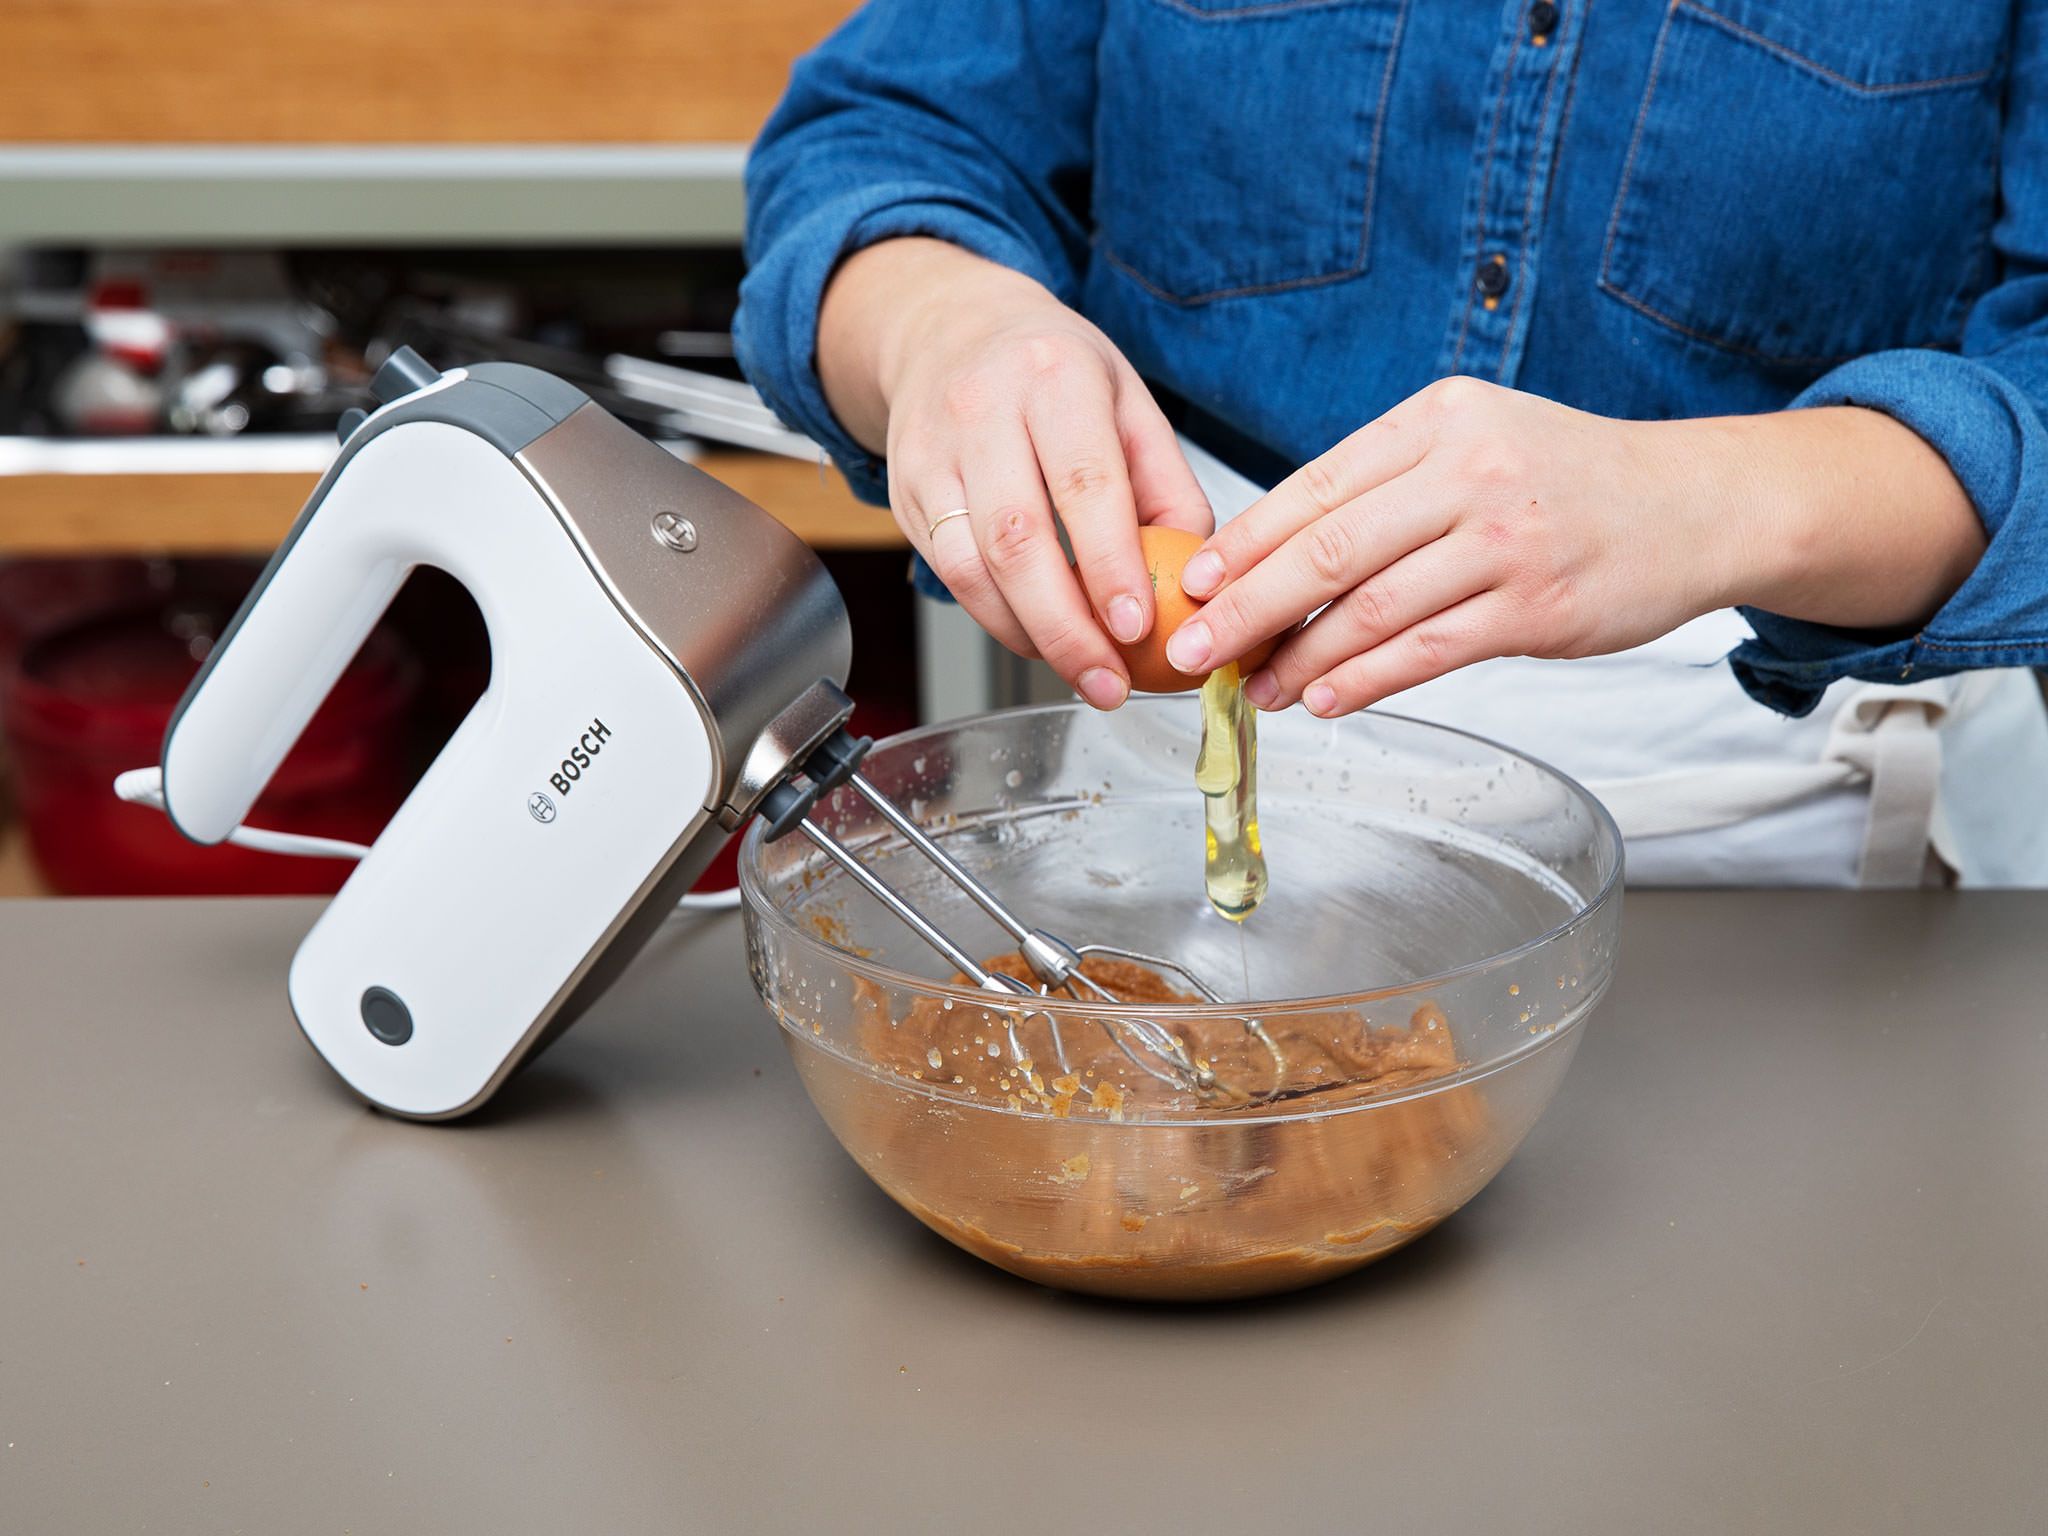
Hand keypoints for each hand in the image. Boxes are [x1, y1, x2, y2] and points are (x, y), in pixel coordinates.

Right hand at [819, 239, 1212, 708]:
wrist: (948, 331)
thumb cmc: (1052, 371)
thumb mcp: (1127, 400)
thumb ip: (1167, 486)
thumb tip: (1196, 576)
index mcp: (1055, 377)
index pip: (1083, 481)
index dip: (1109, 563)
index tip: (1137, 625)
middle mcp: (984, 409)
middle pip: (1019, 538)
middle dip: (1067, 626)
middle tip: (1110, 681)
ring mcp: (933, 453)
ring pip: (972, 567)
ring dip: (1029, 636)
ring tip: (1082, 672)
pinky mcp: (903, 492)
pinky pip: (947, 574)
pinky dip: (995, 619)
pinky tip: (1037, 640)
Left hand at [1163, 376, 1982, 715]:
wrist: (1697, 506)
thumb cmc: (1567, 479)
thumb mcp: (1476, 440)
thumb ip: (1386, 485)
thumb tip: (1272, 555)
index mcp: (1439, 419)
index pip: (1316, 486)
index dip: (1245, 542)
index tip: (1195, 583)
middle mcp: (1471, 471)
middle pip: (1328, 550)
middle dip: (1246, 607)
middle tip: (1192, 646)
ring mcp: (1506, 542)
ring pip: (1370, 609)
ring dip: (1297, 658)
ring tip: (1251, 687)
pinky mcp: (1535, 608)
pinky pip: (1425, 652)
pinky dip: (1362, 680)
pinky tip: (1322, 697)